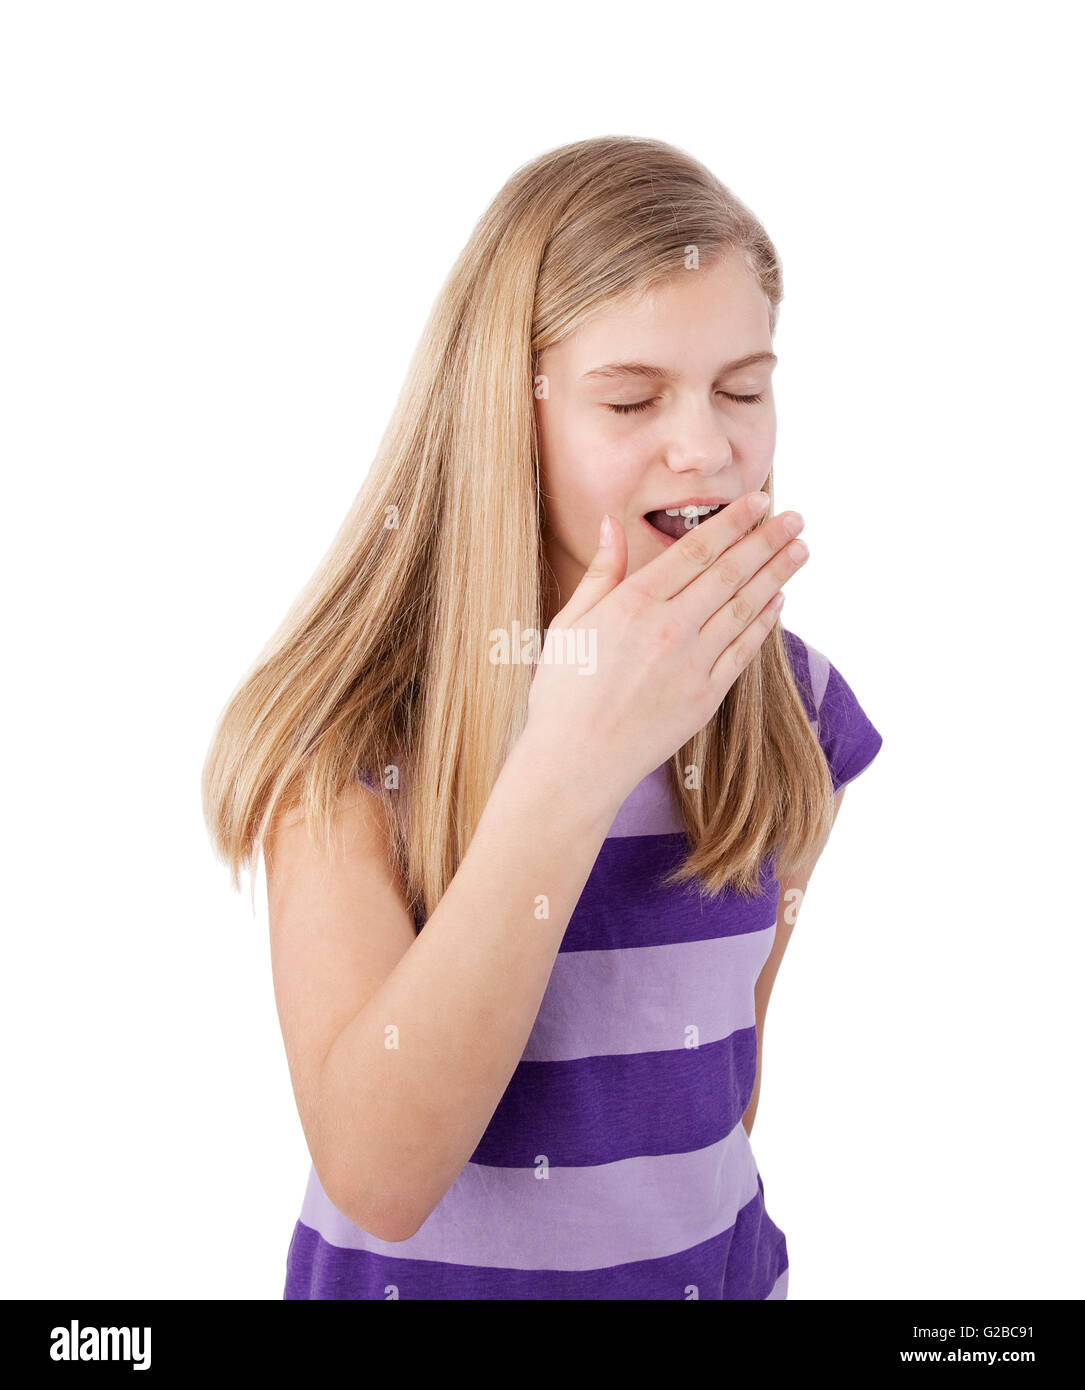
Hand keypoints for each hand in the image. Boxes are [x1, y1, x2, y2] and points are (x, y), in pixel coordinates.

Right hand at [523, 492, 807, 801]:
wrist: (575, 764)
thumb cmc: (562, 695)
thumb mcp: (569, 624)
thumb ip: (600, 573)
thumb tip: (610, 523)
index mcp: (632, 605)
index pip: (695, 550)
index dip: (732, 522)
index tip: (758, 501)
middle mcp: (669, 629)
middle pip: (730, 572)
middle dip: (766, 541)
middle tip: (795, 517)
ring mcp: (692, 665)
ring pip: (745, 607)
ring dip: (777, 574)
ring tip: (800, 549)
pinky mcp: (706, 698)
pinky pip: (744, 650)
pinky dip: (764, 622)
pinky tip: (778, 600)